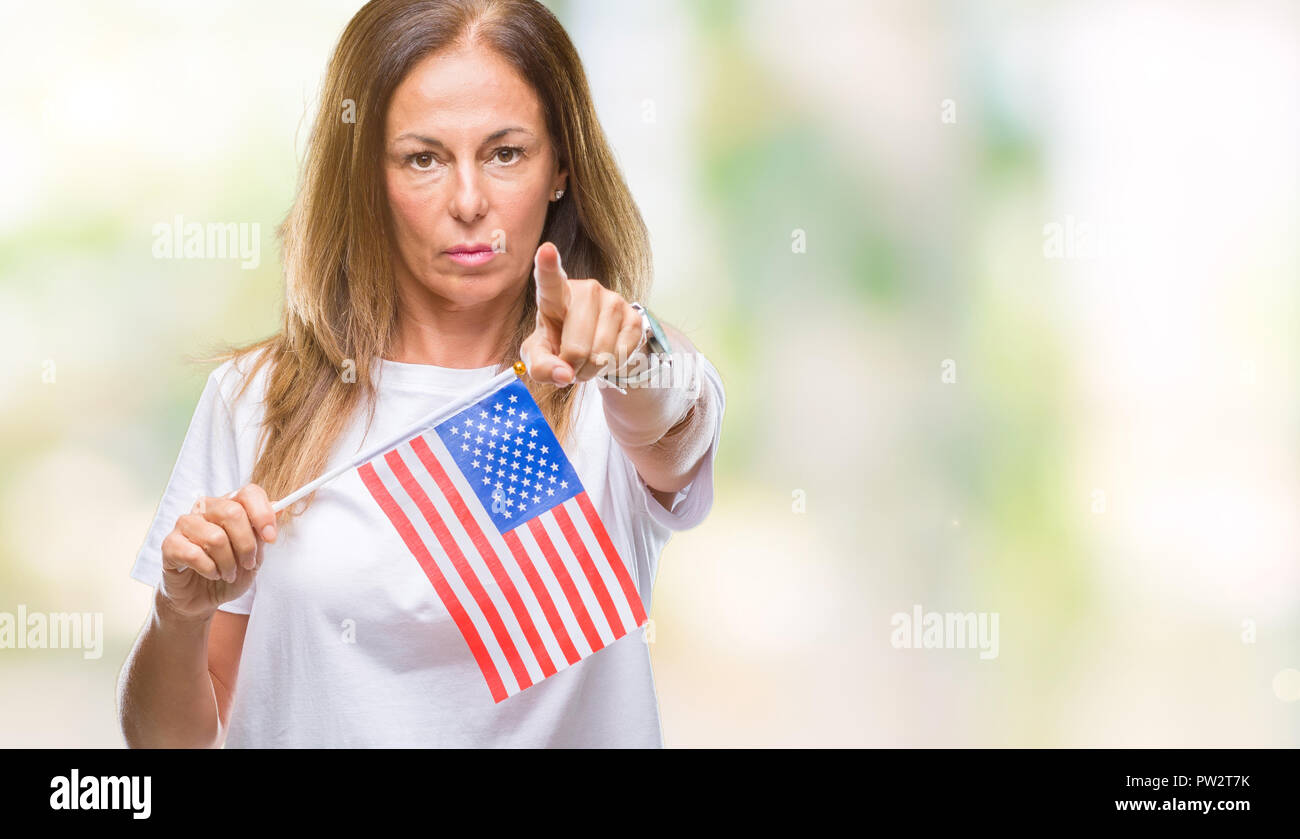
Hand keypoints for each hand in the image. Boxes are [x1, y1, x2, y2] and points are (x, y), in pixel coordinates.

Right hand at [157, 483, 276, 620]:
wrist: (202, 598)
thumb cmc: (228, 572)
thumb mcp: (254, 556)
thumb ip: (261, 535)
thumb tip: (276, 511)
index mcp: (229, 505)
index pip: (248, 492)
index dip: (263, 514)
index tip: (271, 537)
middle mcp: (206, 508)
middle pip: (232, 512)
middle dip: (246, 545)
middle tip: (248, 563)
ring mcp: (185, 524)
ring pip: (215, 537)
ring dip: (228, 563)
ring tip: (228, 573)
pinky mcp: (169, 544)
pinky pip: (193, 554)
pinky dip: (209, 569)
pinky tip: (211, 574)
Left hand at [520, 242, 644, 385]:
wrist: (597, 343)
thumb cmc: (559, 342)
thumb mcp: (540, 355)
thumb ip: (541, 366)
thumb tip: (565, 375)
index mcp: (555, 294)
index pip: (549, 279)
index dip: (547, 265)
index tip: (546, 250)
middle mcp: (586, 290)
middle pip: (576, 348)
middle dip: (573, 368)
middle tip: (571, 364)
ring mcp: (613, 301)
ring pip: (600, 356)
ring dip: (591, 370)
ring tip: (587, 361)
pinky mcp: (635, 317)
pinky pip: (620, 356)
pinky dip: (611, 367)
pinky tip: (607, 355)